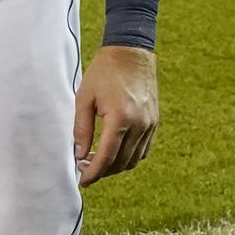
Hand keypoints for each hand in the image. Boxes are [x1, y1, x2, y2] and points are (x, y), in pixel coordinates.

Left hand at [73, 45, 158, 186]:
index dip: (93, 173)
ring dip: (115, 166)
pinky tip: (115, 151)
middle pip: (121, 163)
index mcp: (120, 119)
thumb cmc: (104, 73)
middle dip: (102, 171)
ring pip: (134, 160)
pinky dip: (129, 157)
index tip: (82, 181)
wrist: (131, 53)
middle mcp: (139, 125)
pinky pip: (144, 150)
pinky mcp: (154, 122)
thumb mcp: (85, 98)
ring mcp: (150, 124)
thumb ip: (81, 130)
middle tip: (84, 168)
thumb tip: (80, 155)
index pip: (106, 158)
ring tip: (97, 160)